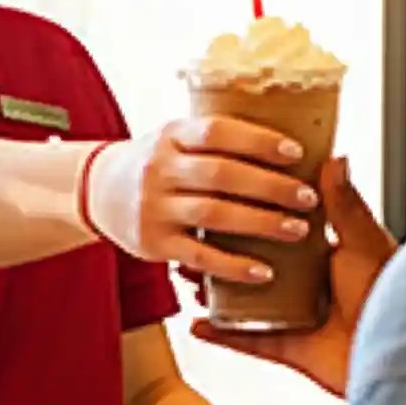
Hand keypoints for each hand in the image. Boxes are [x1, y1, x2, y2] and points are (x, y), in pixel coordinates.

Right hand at [84, 116, 320, 284]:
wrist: (96, 191)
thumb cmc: (158, 164)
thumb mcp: (176, 139)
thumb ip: (217, 140)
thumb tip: (288, 144)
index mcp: (172, 135)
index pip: (217, 132)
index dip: (258, 141)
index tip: (296, 153)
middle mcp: (161, 168)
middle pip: (221, 175)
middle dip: (271, 187)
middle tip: (308, 197)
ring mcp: (155, 207)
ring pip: (213, 215)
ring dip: (261, 223)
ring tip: (297, 229)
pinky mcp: (153, 243)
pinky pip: (198, 258)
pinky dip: (234, 267)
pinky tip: (265, 272)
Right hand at [183, 157, 396, 397]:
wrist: (405, 353)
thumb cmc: (393, 295)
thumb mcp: (364, 241)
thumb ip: (345, 204)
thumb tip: (336, 156)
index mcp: (328, 255)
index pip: (285, 226)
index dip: (257, 210)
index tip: (229, 190)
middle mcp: (310, 284)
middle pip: (258, 261)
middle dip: (225, 249)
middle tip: (197, 229)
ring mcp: (297, 317)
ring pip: (245, 300)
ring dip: (214, 288)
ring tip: (186, 272)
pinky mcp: (289, 348)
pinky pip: (247, 340)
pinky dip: (221, 333)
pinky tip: (196, 322)